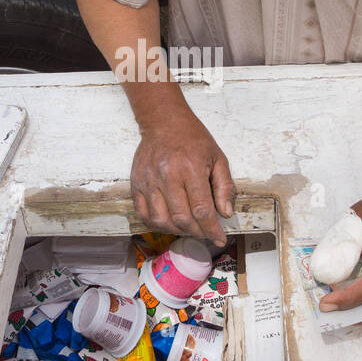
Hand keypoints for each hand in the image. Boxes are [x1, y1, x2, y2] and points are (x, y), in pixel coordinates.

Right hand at [131, 107, 235, 247]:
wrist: (164, 121)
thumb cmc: (193, 139)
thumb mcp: (218, 157)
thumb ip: (224, 186)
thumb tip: (225, 213)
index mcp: (191, 169)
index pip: (202, 209)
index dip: (212, 230)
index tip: (219, 239)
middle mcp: (167, 176)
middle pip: (182, 219)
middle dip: (197, 232)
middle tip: (205, 233)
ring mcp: (149, 180)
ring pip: (161, 220)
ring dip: (177, 231)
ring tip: (188, 227)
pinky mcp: (136, 183)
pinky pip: (143, 214)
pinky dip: (156, 224)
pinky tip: (168, 222)